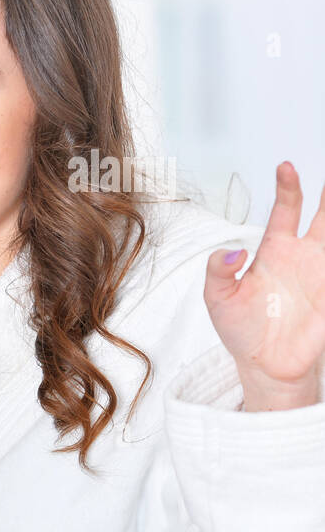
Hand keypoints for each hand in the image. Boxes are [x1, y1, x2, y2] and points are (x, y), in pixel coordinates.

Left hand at [205, 161, 324, 410]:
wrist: (265, 364)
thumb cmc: (240, 329)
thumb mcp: (217, 298)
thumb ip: (217, 271)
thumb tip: (231, 251)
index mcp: (275, 250)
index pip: (286, 210)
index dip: (287, 187)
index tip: (286, 166)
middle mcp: (303, 256)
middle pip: (324, 215)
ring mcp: (322, 273)